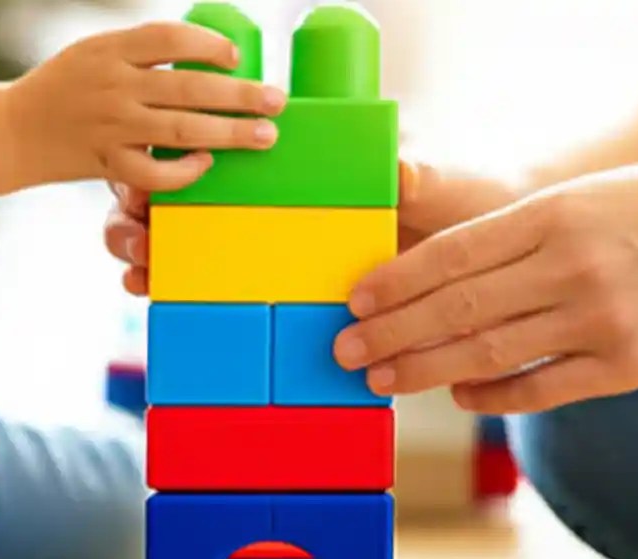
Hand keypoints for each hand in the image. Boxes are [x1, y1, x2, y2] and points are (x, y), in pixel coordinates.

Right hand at [4, 21, 285, 191]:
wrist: (15, 129)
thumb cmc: (68, 87)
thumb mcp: (96, 52)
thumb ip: (142, 52)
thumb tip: (208, 55)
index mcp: (110, 49)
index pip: (168, 38)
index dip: (207, 44)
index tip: (235, 57)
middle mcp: (112, 85)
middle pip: (187, 87)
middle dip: (239, 95)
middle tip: (276, 101)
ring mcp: (110, 126)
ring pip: (180, 130)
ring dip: (228, 133)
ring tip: (265, 135)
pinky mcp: (106, 162)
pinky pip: (153, 172)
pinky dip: (183, 170)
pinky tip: (206, 163)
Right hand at [101, 159, 519, 295]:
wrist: (503, 258)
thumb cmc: (471, 203)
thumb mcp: (446, 185)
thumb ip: (419, 176)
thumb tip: (401, 172)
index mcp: (304, 174)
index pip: (216, 158)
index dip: (166, 168)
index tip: (142, 181)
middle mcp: (281, 217)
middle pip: (188, 213)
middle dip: (142, 224)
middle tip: (134, 239)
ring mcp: (285, 265)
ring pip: (199, 265)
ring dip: (158, 269)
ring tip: (141, 275)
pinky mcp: (300, 311)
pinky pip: (240, 316)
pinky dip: (198, 317)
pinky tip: (171, 320)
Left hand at [334, 154, 637, 413]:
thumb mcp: (581, 199)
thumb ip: (515, 238)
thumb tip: (438, 285)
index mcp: (555, 214)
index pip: (451, 254)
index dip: (395, 282)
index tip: (355, 302)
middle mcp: (574, 267)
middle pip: (457, 308)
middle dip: (391, 333)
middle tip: (344, 352)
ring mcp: (604, 321)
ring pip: (489, 353)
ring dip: (424, 370)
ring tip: (380, 379)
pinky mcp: (632, 367)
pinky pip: (541, 390)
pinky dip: (491, 395)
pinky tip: (457, 393)